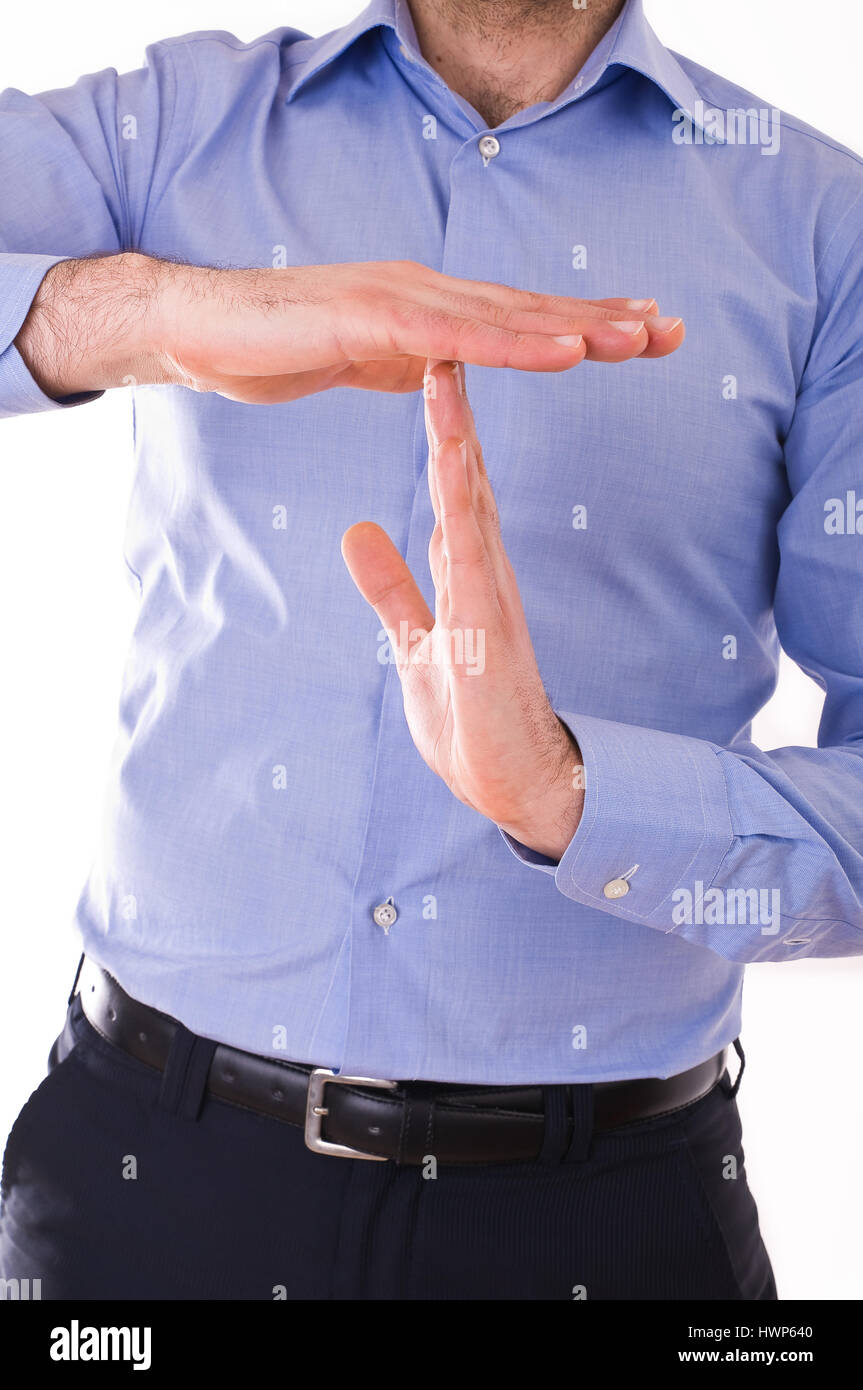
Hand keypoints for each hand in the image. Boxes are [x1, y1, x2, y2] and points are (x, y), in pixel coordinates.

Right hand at [15, 252, 682, 402]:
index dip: (580, 327)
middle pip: (529, 312)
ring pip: (507, 318)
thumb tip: (445, 369)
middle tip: (673, 329)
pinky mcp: (375, 318)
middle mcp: (428, 294)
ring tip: (641, 337)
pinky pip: (459, 336)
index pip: (518, 321)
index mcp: (429, 310)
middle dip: (603, 320)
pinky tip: (566, 349)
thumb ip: (411, 361)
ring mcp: (403, 300)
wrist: (202, 326)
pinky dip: (517, 343)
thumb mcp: (365, 360)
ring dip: (577, 327)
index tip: (640, 335)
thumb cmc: (279, 343)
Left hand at [341, 357, 587, 859]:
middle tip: (444, 338)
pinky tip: (455, 464)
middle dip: (452, 409)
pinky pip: (475, 556)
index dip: (438, 426)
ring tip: (445, 376)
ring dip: (457, 439)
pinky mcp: (490, 630)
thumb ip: (392, 589)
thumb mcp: (418, 644)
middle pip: (465, 476)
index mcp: (467, 571)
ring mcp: (490, 597)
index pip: (450, 483)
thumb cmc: (473, 721)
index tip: (428, 367)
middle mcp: (483, 572)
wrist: (516, 784)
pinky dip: (465, 506)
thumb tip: (359, 533)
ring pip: (472, 502)